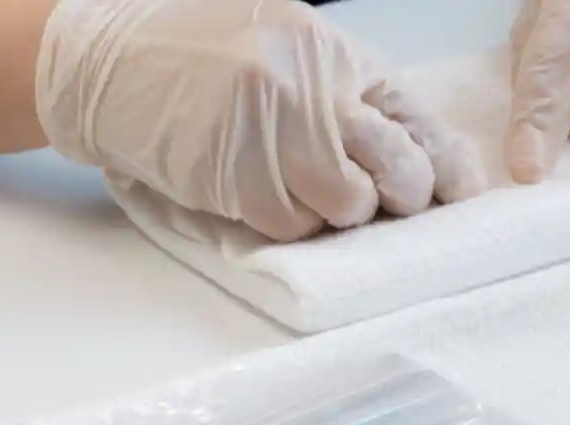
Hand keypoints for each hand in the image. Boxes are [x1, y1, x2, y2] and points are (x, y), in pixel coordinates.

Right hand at [36, 0, 486, 241]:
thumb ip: (356, 99)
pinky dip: (286, 220)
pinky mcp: (236, 177)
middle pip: (401, 170)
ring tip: (298, 181)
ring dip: (334, 211)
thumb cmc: (210, 58)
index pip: (420, 122)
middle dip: (399, 197)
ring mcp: (275, 134)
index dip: (448, 171)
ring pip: (349, 208)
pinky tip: (257, 188)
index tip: (461, 200)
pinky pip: (293, 225)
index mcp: (338, 55)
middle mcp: (314, 89)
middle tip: (377, 198)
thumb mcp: (297, 54)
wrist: (108, 59)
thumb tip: (430, 164)